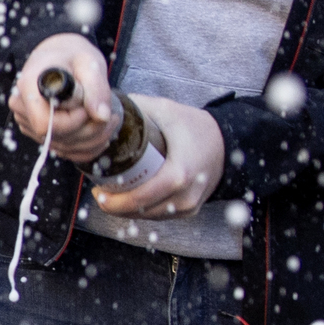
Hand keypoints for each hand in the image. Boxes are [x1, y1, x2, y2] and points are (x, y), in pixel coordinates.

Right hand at [10, 33, 118, 163]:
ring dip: (94, 138)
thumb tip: (102, 116)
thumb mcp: (88, 63)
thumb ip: (96, 87)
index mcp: (28, 86)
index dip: (72, 121)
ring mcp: (28, 123)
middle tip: (110, 113)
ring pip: (65, 148)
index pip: (45, 124)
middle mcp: (22, 107)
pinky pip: (67, 152)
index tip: (86, 107)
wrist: (61, 59)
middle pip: (57, 138)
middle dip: (90, 130)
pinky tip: (100, 129)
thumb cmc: (73, 57)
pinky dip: (89, 146)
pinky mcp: (39, 135)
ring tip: (109, 118)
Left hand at [91, 92, 226, 218]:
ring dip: (127, 210)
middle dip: (116, 206)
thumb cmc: (195, 126)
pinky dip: (142, 210)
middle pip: (142, 210)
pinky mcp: (189, 210)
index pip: (140, 197)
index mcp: (179, 173)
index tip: (98, 191)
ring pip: (149, 216)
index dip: (115, 200)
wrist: (225, 142)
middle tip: (98, 193)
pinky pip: (160, 215)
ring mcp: (189, 205)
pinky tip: (128, 201)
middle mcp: (186, 195)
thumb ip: (135, 107)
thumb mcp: (165, 110)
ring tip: (109, 196)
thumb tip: (105, 109)